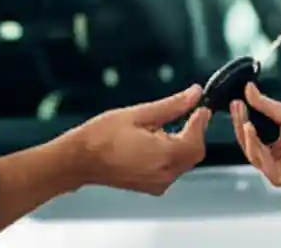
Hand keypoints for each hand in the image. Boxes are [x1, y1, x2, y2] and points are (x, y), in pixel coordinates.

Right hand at [69, 84, 210, 195]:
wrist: (79, 161)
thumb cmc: (102, 137)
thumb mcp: (139, 114)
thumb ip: (172, 105)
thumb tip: (194, 94)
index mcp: (164, 156)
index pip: (197, 140)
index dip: (201, 121)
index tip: (201, 106)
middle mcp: (164, 175)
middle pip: (194, 153)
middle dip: (194, 132)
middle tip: (189, 112)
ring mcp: (158, 184)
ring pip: (184, 162)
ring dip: (182, 143)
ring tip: (164, 125)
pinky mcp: (151, 187)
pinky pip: (172, 169)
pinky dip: (172, 154)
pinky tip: (156, 140)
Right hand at [230, 83, 280, 187]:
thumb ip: (267, 104)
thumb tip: (249, 89)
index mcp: (275, 139)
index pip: (252, 128)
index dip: (243, 115)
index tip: (237, 101)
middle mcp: (272, 153)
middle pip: (247, 139)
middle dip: (239, 122)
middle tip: (237, 106)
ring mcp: (272, 165)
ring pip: (249, 150)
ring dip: (244, 133)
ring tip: (244, 119)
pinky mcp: (275, 175)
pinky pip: (258, 160)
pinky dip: (252, 145)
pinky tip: (251, 131)